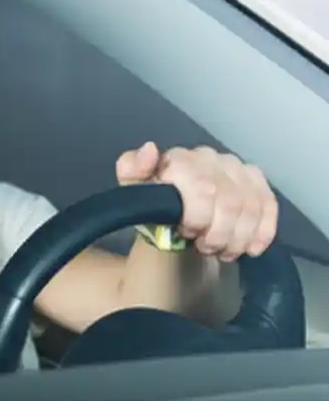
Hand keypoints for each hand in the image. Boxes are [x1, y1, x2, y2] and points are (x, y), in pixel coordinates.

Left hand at [116, 142, 277, 261]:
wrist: (173, 214)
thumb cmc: (154, 202)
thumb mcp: (133, 191)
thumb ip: (132, 170)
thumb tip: (150, 149)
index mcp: (181, 158)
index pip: (203, 187)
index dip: (198, 217)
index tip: (186, 233)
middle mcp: (211, 157)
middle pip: (230, 202)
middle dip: (219, 233)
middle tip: (204, 248)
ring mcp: (236, 167)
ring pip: (251, 207)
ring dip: (238, 238)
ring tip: (221, 252)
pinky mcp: (255, 180)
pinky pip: (268, 205)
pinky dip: (262, 232)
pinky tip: (250, 248)